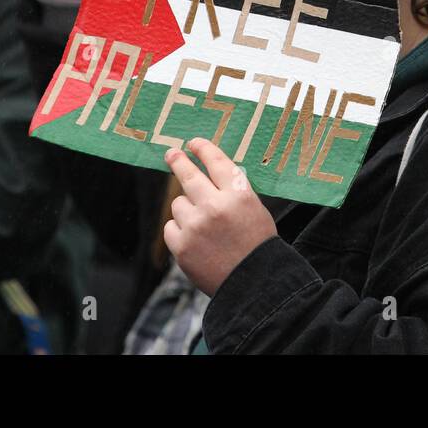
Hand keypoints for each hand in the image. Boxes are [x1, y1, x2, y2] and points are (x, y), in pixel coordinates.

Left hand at [163, 138, 277, 296]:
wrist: (254, 284)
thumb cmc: (256, 245)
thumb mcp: (254, 209)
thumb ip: (232, 190)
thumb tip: (209, 169)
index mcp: (238, 195)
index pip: (216, 161)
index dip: (203, 149)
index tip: (194, 143)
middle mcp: (215, 207)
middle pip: (189, 175)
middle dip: (178, 161)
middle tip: (172, 154)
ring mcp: (196, 226)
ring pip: (179, 204)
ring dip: (187, 210)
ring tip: (204, 227)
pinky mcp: (181, 245)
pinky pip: (171, 226)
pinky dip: (180, 230)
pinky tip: (195, 240)